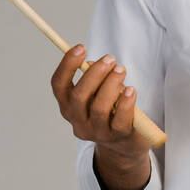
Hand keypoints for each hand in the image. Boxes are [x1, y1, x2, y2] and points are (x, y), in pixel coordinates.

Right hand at [50, 44, 154, 165]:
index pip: (59, 85)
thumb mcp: (99, 93)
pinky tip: (131, 90)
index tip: (81, 47)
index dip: (67, 65)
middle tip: (110, 58)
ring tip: (121, 70)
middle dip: (95, 73)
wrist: (125, 142)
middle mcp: (78, 121)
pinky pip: (120, 120)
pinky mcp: (117, 137)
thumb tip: (92, 64)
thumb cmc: (110, 109)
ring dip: (111, 84)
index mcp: (68, 107)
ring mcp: (97, 133)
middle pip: (79, 96)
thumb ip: (94, 79)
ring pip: (99, 107)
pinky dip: (126, 102)